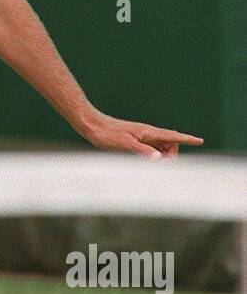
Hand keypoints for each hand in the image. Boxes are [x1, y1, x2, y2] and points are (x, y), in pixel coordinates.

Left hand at [81, 112, 203, 158]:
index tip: (200, 141)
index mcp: (148, 132)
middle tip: (161, 168)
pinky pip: (151, 149)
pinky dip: (153, 157)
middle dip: (171, 156)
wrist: (92, 126)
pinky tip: (146, 162)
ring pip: (160, 148)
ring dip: (161, 158)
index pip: (172, 136)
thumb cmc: (107, 134)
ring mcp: (142, 137)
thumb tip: (160, 159)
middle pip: (169, 145)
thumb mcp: (125, 144)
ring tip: (151, 166)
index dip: (187, 139)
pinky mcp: (135, 141)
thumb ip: (143, 151)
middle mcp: (148, 133)